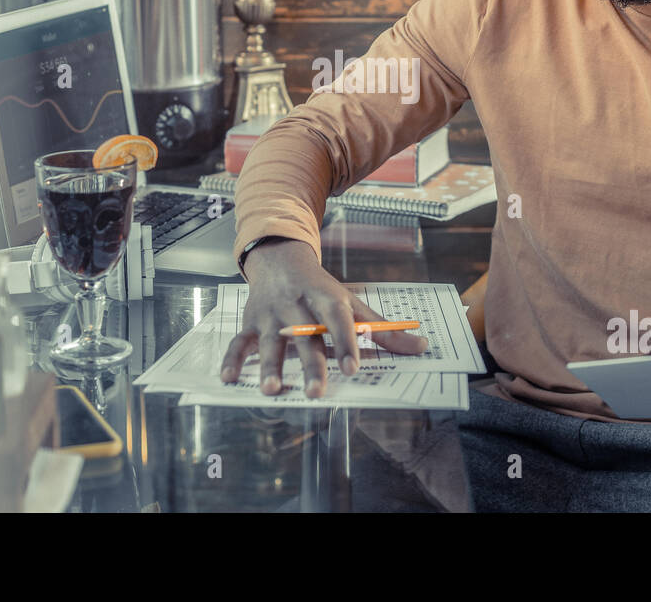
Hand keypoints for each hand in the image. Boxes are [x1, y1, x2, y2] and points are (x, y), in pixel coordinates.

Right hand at [219, 238, 428, 396]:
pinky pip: (237, 342)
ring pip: (269, 341)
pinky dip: (232, 360)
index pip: (337, 316)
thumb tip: (421, 347)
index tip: (353, 367)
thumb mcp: (351, 301)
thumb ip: (382, 329)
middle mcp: (296, 304)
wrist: (279, 257)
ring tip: (274, 390)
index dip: (345, 341)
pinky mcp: (249, 322)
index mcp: (324, 295)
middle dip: (310, 364)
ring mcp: (270, 314)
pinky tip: (229, 379)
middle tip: (317, 392)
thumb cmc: (320, 287)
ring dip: (270, 366)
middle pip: (304, 335)